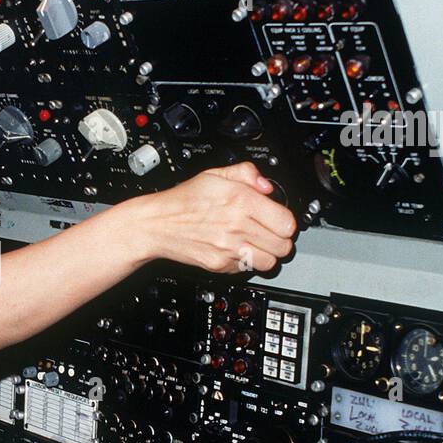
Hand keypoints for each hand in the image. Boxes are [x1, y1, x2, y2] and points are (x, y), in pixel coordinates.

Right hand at [133, 162, 296, 272]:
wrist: (156, 225)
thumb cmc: (183, 201)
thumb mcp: (215, 175)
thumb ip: (247, 173)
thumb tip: (267, 186)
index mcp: (240, 200)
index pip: (287, 223)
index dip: (286, 222)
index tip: (279, 220)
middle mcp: (237, 226)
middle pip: (283, 246)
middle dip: (280, 240)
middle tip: (270, 234)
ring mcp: (229, 248)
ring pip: (270, 262)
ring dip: (267, 254)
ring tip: (257, 245)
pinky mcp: (220, 265)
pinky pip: (246, 269)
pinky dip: (245, 262)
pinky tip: (236, 249)